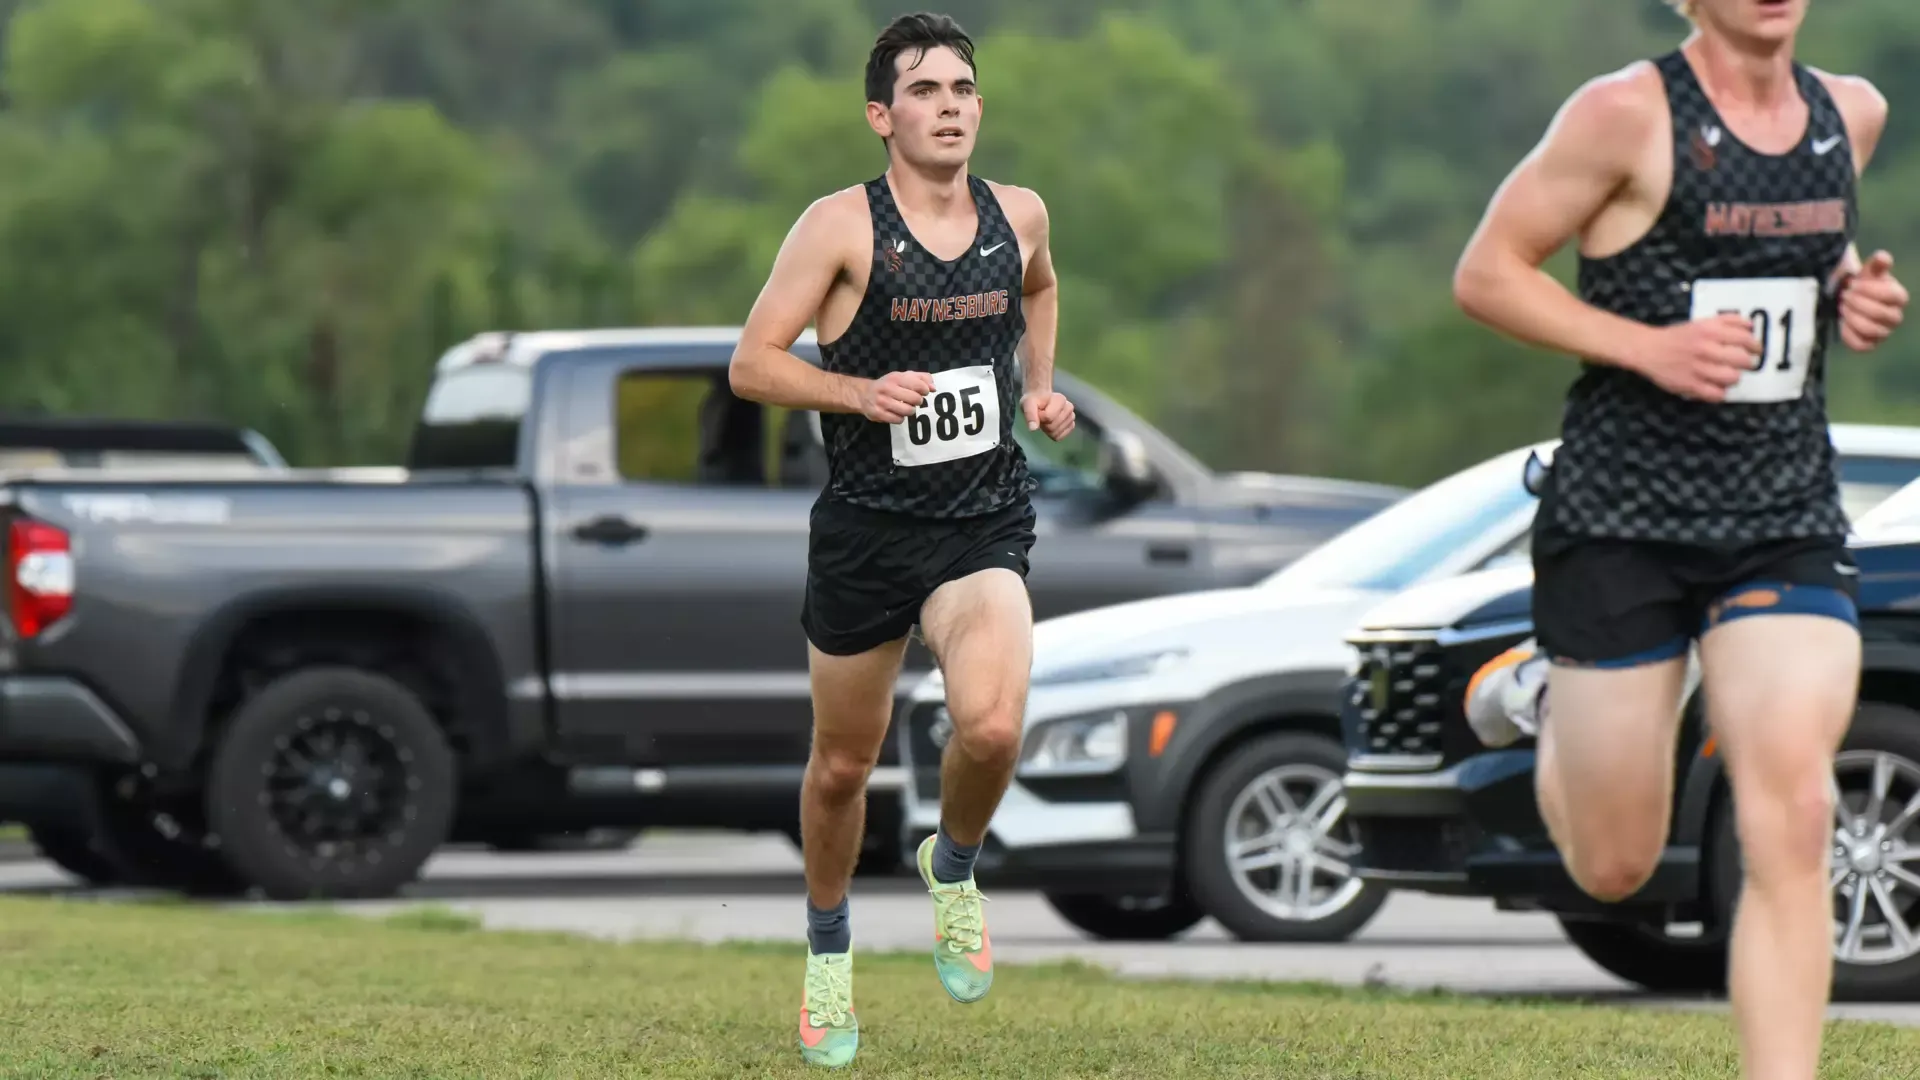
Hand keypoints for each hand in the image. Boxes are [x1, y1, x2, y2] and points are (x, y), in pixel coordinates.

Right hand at [860, 371, 933, 422]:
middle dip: (918, 401)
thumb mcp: (902, 376)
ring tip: (906, 407)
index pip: (918, 385)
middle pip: (915, 399)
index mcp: (895, 377)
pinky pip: (898, 420)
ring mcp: (883, 402)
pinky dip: (901, 418)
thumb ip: (920, 378)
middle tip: (914, 401)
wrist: (864, 394)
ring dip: (910, 410)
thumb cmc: (888, 385)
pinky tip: (897, 413)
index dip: (925, 390)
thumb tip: (933, 388)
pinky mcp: (879, 414)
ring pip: (908, 411)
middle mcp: (888, 389)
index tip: (924, 392)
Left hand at [1022, 390, 1074, 439]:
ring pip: (1057, 432)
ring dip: (1048, 430)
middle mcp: (1069, 407)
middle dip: (1044, 424)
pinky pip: (1061, 436)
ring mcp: (1071, 417)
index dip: (1040, 417)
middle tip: (1041, 417)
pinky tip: (1051, 425)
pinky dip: (1054, 434)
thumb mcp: (1028, 403)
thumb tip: (1033, 428)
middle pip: (1053, 427)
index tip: (1038, 411)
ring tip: (1046, 420)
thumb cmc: (1035, 401)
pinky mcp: (1071, 425)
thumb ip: (1030, 414)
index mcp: (1060, 399)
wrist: (1041, 399)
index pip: (1048, 417)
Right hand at [1633, 313, 1761, 401]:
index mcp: (1710, 331)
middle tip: (1743, 364)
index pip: (1745, 339)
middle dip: (1747, 363)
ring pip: (1732, 378)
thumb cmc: (1678, 336)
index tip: (1756, 350)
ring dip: (1734, 378)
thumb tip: (1750, 325)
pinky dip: (1720, 392)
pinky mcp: (1690, 385)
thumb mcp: (1702, 322)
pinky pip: (1716, 394)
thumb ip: (1727, 320)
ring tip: (1728, 375)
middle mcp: (1705, 349)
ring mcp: (1698, 369)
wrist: (1648, 349)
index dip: (1755, 346)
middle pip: (1742, 360)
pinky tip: (1715, 387)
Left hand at [1840, 250, 1907, 351]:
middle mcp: (1895, 317)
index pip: (1891, 295)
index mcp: (1899, 297)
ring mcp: (1883, 332)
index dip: (1869, 290)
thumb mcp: (1869, 270)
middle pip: (1879, 314)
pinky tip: (1841, 321)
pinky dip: (1848, 334)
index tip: (1852, 283)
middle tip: (1844, 295)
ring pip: (1870, 330)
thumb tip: (1882, 257)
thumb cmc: (1862, 283)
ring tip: (1842, 306)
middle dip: (1856, 303)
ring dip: (1851, 317)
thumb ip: (1877, 263)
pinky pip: (1861, 345)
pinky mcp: (1870, 344)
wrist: (1850, 298)